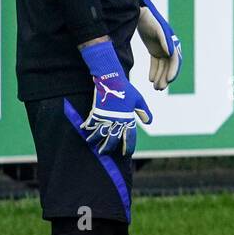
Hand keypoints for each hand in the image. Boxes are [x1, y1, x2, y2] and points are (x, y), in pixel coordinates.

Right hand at [79, 40, 152, 156]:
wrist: (112, 80)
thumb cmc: (126, 89)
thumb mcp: (139, 100)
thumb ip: (144, 112)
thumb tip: (149, 122)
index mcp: (128, 119)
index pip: (129, 137)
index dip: (128, 147)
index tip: (125, 154)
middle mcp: (117, 120)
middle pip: (112, 139)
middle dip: (107, 148)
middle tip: (103, 153)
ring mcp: (106, 117)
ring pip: (99, 133)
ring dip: (94, 139)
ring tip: (91, 143)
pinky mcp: (96, 111)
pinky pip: (90, 122)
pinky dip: (87, 126)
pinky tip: (84, 130)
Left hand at [136, 0, 181, 89]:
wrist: (140, 12)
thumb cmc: (149, 19)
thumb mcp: (157, 29)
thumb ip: (165, 40)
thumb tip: (171, 53)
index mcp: (172, 42)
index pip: (175, 60)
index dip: (173, 71)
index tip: (169, 80)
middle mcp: (170, 47)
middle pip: (170, 66)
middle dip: (166, 78)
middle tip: (160, 88)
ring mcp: (162, 49)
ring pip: (163, 67)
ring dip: (160, 77)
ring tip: (155, 87)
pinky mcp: (155, 50)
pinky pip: (156, 64)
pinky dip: (154, 71)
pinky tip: (150, 79)